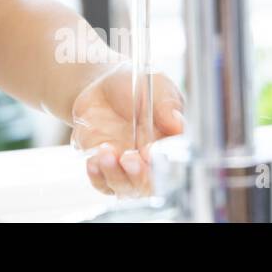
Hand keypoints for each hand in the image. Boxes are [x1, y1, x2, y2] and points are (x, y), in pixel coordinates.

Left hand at [70, 61, 184, 197]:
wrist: (101, 84)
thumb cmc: (136, 85)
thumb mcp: (156, 86)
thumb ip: (167, 105)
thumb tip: (178, 124)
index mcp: (170, 144)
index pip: (173, 165)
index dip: (162, 165)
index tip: (150, 153)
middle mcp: (149, 161)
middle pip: (149, 185)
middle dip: (139, 177)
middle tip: (129, 159)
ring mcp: (125, 166)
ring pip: (124, 187)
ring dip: (115, 175)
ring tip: (106, 152)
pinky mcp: (102, 166)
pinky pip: (101, 182)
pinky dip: (97, 177)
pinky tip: (93, 162)